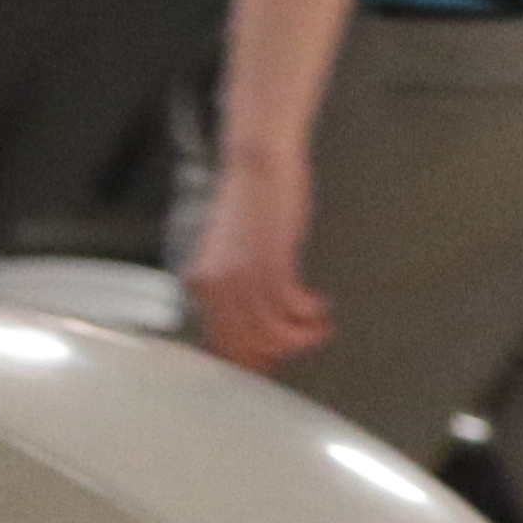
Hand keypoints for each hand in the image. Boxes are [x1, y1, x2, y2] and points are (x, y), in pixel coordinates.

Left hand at [188, 143, 331, 372]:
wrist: (257, 163)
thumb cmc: (251, 202)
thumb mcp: (230, 252)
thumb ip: (234, 287)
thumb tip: (258, 323)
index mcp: (202, 285)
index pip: (222, 343)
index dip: (254, 358)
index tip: (278, 358)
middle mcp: (216, 286)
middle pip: (248, 345)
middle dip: (282, 352)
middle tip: (305, 341)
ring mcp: (242, 277)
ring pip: (271, 333)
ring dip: (302, 337)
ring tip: (319, 326)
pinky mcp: (270, 264)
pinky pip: (291, 310)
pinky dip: (309, 315)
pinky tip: (320, 304)